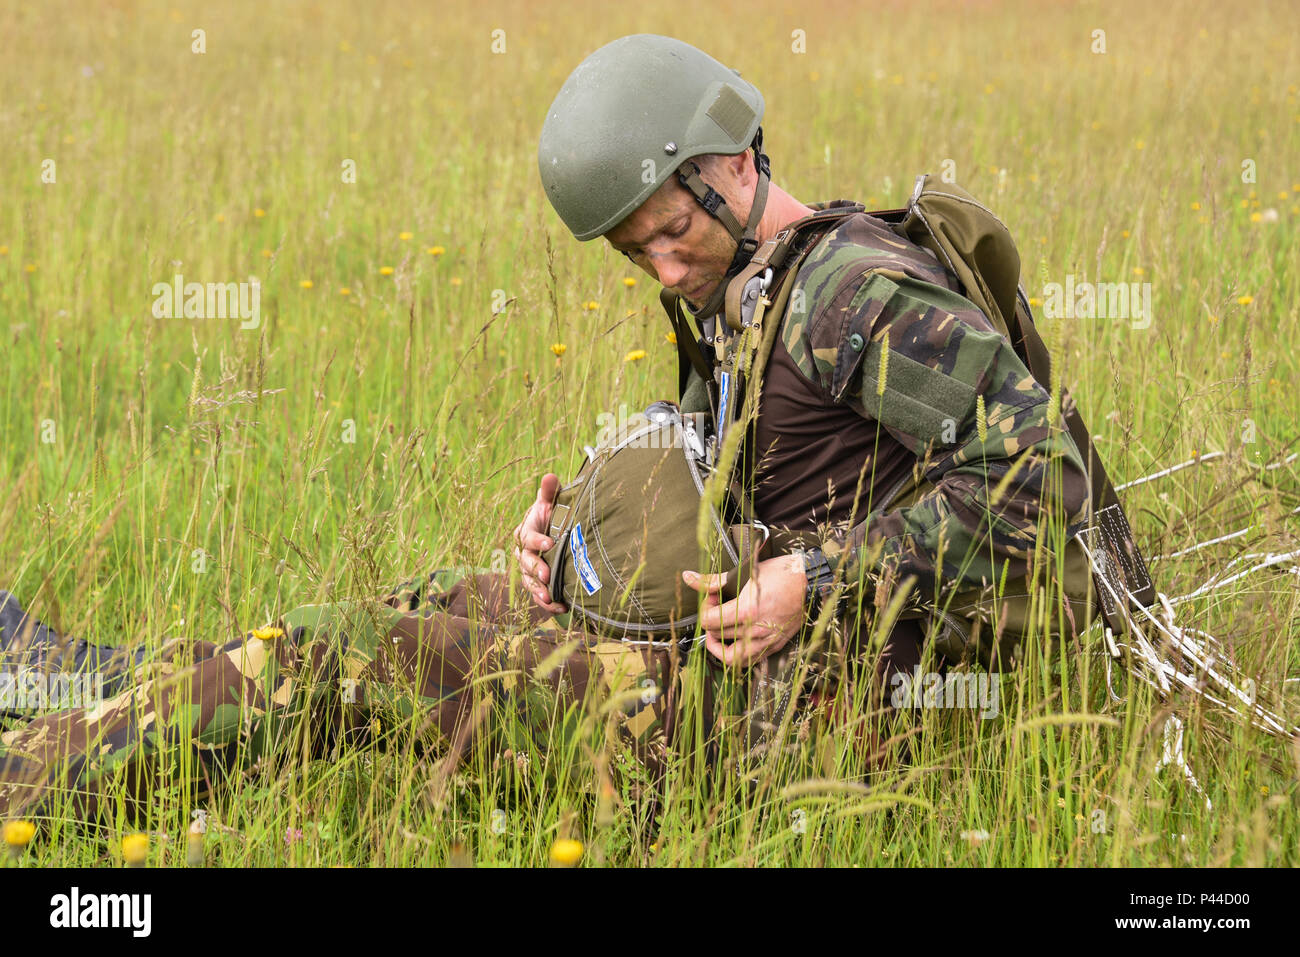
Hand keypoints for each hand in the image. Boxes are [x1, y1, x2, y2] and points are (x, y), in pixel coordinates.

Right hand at [512, 474, 567, 613]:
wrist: (556, 531)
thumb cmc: (553, 514)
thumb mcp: (551, 502)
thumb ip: (549, 492)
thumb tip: (550, 476)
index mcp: (526, 532)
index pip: (528, 537)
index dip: (537, 541)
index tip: (550, 544)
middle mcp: (523, 552)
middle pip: (526, 563)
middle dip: (535, 570)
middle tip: (547, 576)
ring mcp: (529, 570)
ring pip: (529, 582)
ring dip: (539, 591)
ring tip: (549, 598)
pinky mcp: (538, 583)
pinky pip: (539, 595)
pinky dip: (549, 604)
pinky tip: (562, 608)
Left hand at [683, 554, 806, 666]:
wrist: (810, 580)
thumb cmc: (781, 574)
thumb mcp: (745, 572)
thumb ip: (713, 580)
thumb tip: (689, 577)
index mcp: (748, 611)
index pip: (710, 621)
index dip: (704, 608)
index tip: (711, 598)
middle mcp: (757, 630)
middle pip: (718, 638)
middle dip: (710, 624)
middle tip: (714, 611)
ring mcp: (768, 641)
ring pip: (733, 658)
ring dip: (721, 646)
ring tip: (720, 632)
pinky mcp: (776, 645)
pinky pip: (751, 661)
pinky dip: (739, 654)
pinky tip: (737, 640)